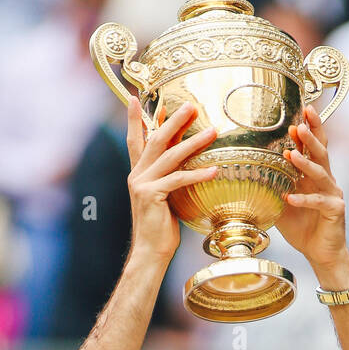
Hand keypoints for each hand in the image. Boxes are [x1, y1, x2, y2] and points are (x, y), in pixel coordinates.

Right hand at [126, 99, 217, 264]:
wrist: (150, 252)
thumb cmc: (160, 229)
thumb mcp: (164, 198)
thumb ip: (168, 179)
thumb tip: (183, 164)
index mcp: (137, 174)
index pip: (135, 140)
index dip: (134, 118)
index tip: (134, 97)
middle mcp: (136, 175)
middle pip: (155, 139)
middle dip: (173, 120)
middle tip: (191, 105)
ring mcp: (142, 184)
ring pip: (169, 156)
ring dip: (193, 142)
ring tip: (212, 131)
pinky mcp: (151, 196)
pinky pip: (178, 179)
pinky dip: (197, 174)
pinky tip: (214, 168)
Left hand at [276, 106, 348, 281]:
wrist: (320, 252)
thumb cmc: (302, 227)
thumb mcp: (282, 203)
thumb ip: (272, 186)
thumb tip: (247, 172)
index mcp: (314, 175)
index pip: (313, 146)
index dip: (310, 128)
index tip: (301, 111)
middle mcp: (326, 179)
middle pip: (321, 152)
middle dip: (311, 136)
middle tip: (299, 124)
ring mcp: (333, 193)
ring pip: (321, 173)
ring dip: (305, 163)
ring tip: (290, 154)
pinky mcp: (335, 210)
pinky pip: (319, 201)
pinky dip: (304, 199)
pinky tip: (291, 197)